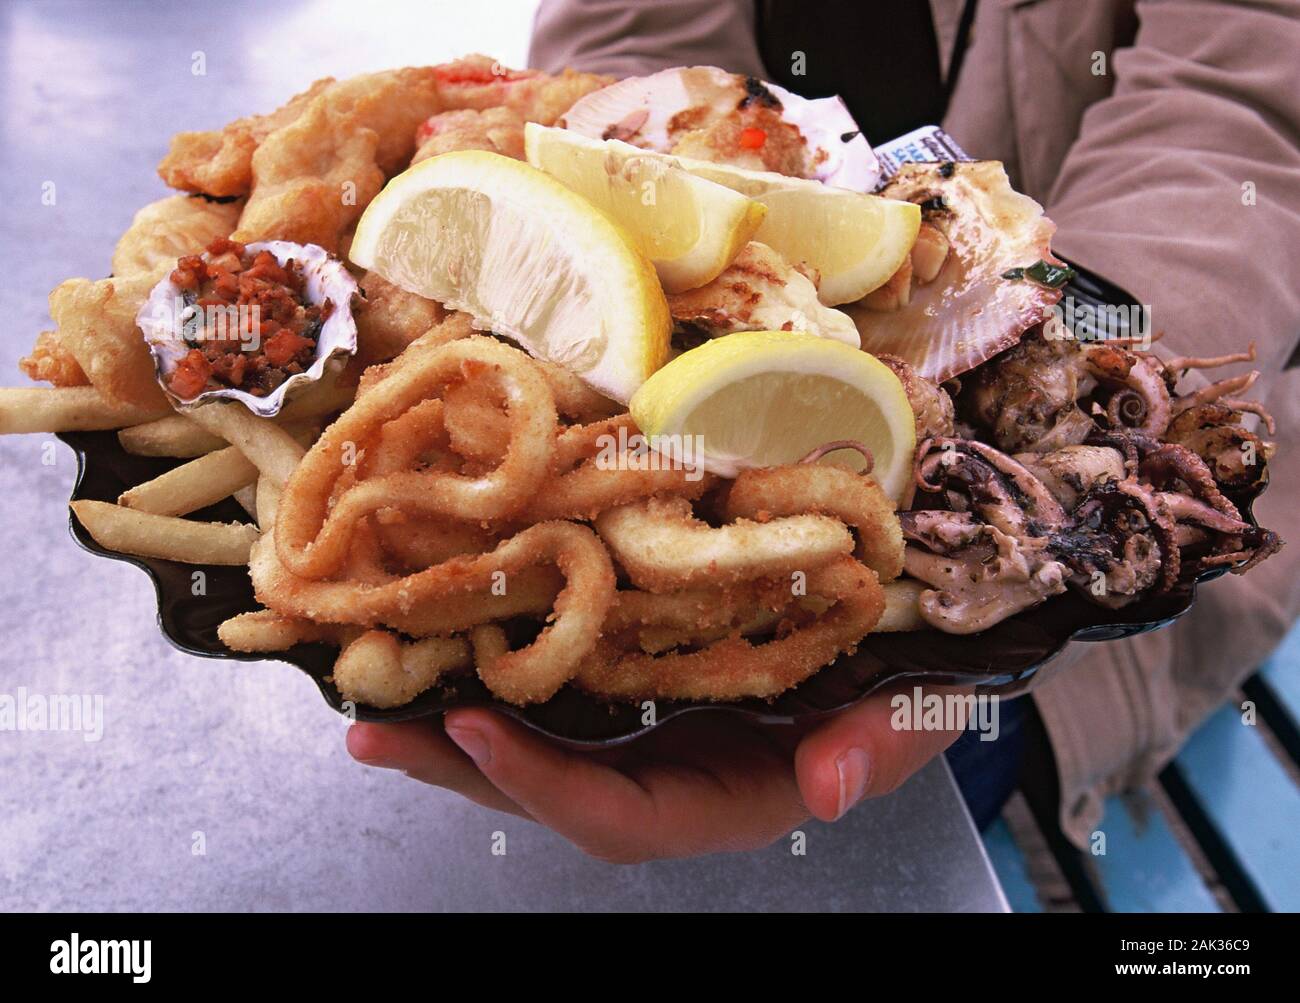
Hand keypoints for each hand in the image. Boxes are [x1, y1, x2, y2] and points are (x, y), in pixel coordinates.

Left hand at [346, 686, 963, 863]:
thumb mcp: (911, 714)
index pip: (623, 816)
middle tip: (369, 728)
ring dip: (447, 721)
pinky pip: (549, 685)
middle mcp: (667, 771)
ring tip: (369, 688)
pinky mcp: (631, 675)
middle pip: (546, 788)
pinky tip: (437, 635)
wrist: (895, 636)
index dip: (545, 785)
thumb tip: (827, 791)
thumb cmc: (904, 683)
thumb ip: (877, 751)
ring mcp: (643, 725)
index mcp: (724, 792)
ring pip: (532, 739)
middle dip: (456, 767)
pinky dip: (489, 667)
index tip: (472, 732)